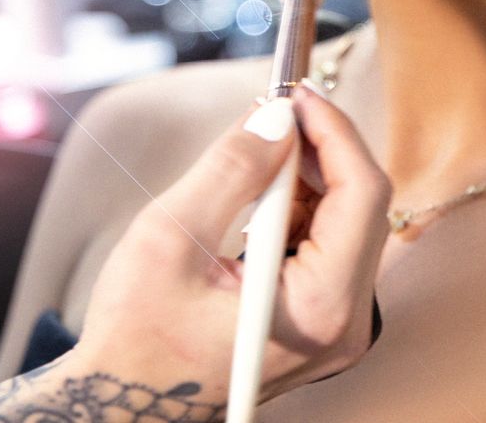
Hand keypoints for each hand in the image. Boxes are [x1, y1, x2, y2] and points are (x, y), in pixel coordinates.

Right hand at [66, 83, 392, 404]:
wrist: (122, 405)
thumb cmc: (136, 337)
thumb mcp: (171, 237)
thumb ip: (232, 168)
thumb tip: (276, 115)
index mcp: (320, 309)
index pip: (363, 194)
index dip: (334, 132)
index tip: (299, 94)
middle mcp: (346, 322)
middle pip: (362, 203)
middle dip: (318, 148)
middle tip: (272, 112)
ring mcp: (338, 325)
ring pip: (347, 217)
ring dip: (306, 174)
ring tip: (254, 156)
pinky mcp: (321, 319)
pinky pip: (328, 240)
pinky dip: (298, 204)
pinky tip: (255, 198)